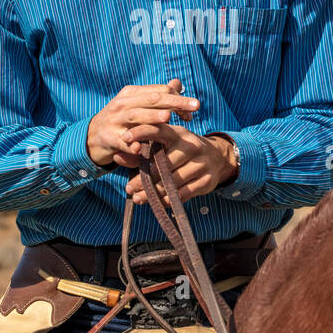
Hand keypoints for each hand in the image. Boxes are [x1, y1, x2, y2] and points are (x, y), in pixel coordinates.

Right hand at [86, 78, 199, 166]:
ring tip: (167, 118)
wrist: (92, 136)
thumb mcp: (136, 104)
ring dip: (152, 117)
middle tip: (196, 106)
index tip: (194, 110)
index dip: (179, 98)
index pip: (159, 91)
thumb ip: (157, 95)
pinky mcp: (109, 139)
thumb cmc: (121, 120)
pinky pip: (121, 142)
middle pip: (152, 100)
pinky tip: (140, 149)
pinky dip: (130, 145)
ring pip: (136, 117)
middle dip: (175, 102)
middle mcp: (123, 104)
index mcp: (132, 94)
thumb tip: (178, 83)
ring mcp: (115, 121)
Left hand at [122, 124, 236, 204]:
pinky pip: (183, 193)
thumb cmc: (179, 152)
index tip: (125, 138)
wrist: (216, 158)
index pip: (158, 129)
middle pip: (163, 164)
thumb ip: (139, 152)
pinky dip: (168, 199)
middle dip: (144, 178)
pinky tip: (157, 202)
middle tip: (129, 188)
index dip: (141, 132)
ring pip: (172, 181)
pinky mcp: (207, 180)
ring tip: (138, 198)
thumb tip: (116, 156)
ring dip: (154, 192)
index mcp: (177, 133)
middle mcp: (191, 145)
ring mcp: (201, 163)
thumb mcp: (164, 146)